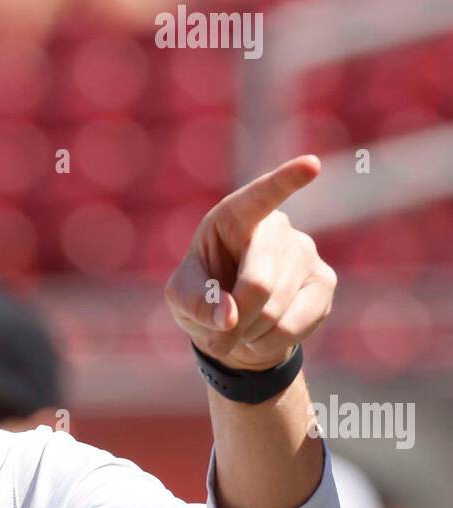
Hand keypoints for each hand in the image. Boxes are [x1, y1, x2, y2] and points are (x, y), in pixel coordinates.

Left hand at [164, 154, 336, 370]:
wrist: (235, 326)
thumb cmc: (203, 296)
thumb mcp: (181, 298)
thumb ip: (196, 302)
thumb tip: (229, 317)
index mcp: (235, 216)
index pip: (260, 196)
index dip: (285, 181)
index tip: (311, 165)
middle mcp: (276, 228)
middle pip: (258, 283)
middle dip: (235, 318)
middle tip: (221, 332)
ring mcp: (306, 252)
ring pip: (274, 310)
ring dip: (248, 332)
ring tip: (242, 326)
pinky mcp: (325, 282)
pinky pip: (293, 326)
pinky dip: (269, 342)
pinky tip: (263, 332)